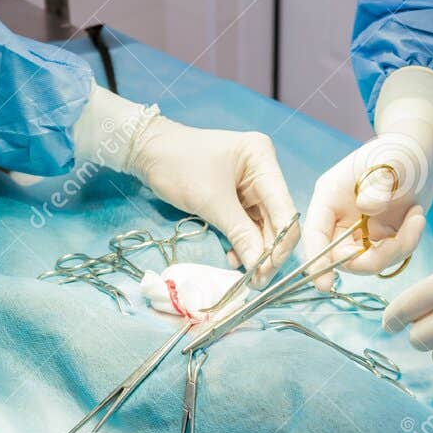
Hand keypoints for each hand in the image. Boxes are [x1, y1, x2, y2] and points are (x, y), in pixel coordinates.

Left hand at [128, 117, 298, 279]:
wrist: (149, 152)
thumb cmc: (179, 166)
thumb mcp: (211, 201)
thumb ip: (240, 233)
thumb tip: (261, 266)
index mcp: (263, 159)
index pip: (284, 207)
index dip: (281, 241)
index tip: (270, 270)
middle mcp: (263, 170)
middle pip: (276, 219)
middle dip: (268, 251)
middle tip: (258, 281)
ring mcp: (251, 184)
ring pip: (262, 226)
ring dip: (255, 251)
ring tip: (247, 276)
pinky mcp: (238, 197)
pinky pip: (247, 225)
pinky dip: (242, 243)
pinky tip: (234, 259)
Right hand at [302, 66, 432, 287]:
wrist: (417, 156)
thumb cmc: (397, 153)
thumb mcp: (388, 162)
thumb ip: (377, 184)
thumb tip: (367, 207)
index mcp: (329, 199)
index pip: (315, 235)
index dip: (317, 260)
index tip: (324, 284)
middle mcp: (339, 220)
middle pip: (341, 257)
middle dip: (371, 258)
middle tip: (399, 242)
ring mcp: (360, 232)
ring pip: (368, 262)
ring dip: (397, 248)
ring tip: (416, 217)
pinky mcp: (380, 240)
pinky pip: (390, 256)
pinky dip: (407, 243)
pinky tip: (417, 217)